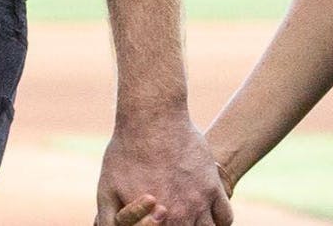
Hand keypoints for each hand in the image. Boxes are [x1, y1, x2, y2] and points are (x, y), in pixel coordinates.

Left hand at [96, 114, 233, 225]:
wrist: (152, 116)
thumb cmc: (126, 152)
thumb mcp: (106, 189)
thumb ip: (107, 221)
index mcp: (155, 223)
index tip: (157, 220)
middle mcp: (181, 217)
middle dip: (179, 225)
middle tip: (171, 214)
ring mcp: (200, 202)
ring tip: (189, 218)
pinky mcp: (213, 185)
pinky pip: (225, 218)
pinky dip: (218, 220)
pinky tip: (206, 212)